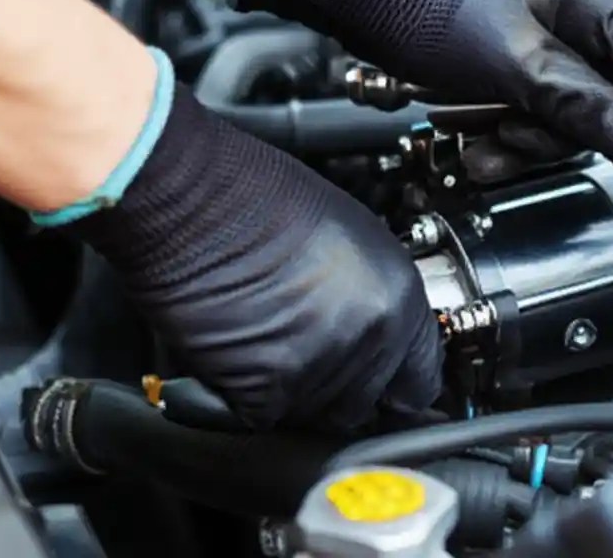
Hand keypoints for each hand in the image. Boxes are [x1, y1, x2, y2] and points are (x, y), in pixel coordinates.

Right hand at [65, 85, 442, 430]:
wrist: (191, 195)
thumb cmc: (254, 194)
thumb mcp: (350, 236)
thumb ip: (369, 296)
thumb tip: (369, 328)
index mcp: (398, 295)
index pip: (421, 378)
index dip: (396, 387)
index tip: (384, 393)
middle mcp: (369, 334)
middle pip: (364, 404)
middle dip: (336, 391)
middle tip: (301, 353)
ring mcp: (319, 366)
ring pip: (311, 415)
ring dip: (289, 393)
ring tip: (263, 337)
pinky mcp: (264, 388)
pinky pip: (259, 418)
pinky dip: (241, 395)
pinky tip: (234, 349)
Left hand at [231, 0, 612, 180]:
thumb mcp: (503, 55)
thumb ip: (573, 98)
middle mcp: (568, 17)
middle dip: (567, 134)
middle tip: (523, 136)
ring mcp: (531, 37)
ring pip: (560, 113)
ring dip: (524, 141)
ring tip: (482, 146)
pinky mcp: (496, 57)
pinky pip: (518, 109)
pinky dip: (495, 133)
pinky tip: (466, 140)